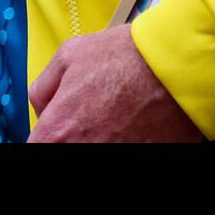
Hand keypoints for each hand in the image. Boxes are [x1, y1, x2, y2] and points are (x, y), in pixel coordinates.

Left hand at [27, 24, 203, 142]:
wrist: (177, 68)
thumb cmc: (126, 57)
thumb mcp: (68, 56)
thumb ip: (44, 88)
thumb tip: (42, 108)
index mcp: (58, 131)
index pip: (37, 147)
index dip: (48, 134)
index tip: (56, 126)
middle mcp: (82, 151)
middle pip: (64, 150)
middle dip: (73, 135)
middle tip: (88, 118)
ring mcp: (114, 157)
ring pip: (94, 153)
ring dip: (100, 137)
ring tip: (113, 117)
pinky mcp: (145, 158)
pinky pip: (125, 150)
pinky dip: (126, 139)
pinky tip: (132, 122)